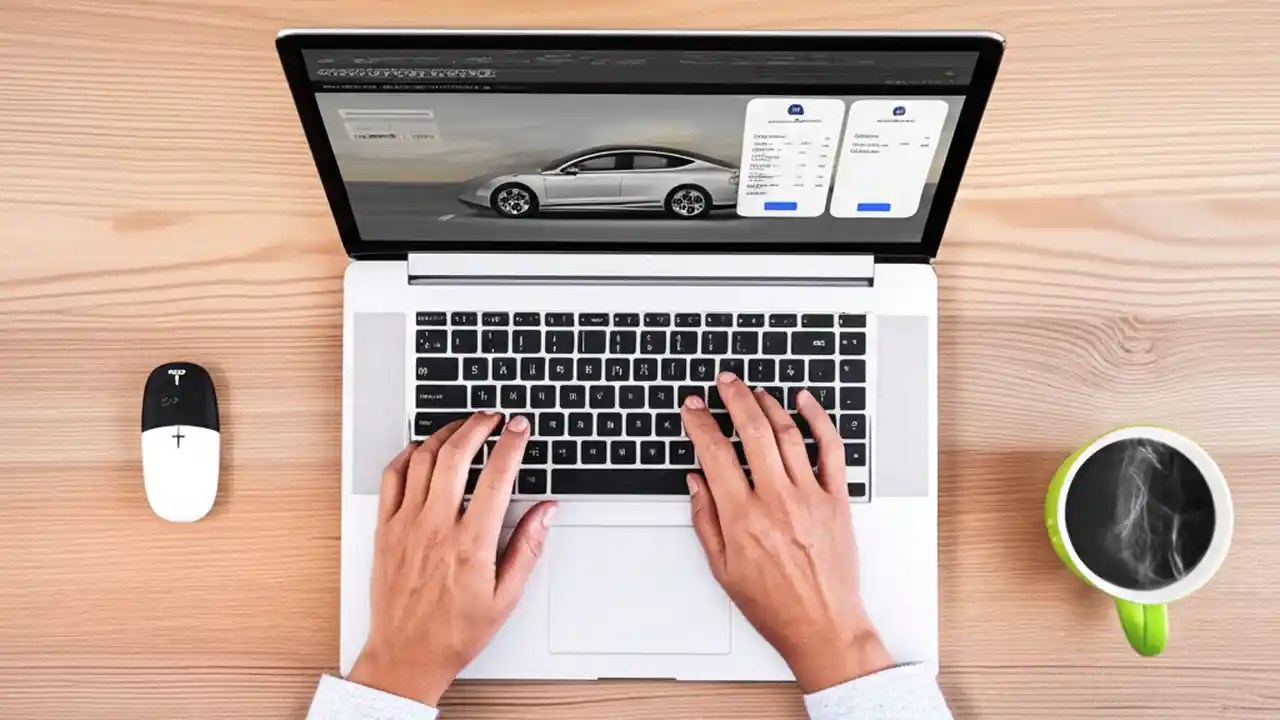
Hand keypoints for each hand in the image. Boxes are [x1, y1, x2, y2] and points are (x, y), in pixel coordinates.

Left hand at [347, 412, 556, 704]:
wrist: (407, 655)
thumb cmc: (455, 631)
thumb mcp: (506, 596)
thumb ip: (527, 546)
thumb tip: (546, 510)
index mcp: (471, 543)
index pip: (497, 476)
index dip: (512, 443)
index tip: (520, 427)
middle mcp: (437, 527)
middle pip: (457, 455)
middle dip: (479, 425)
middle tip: (493, 416)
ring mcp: (406, 525)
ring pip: (423, 459)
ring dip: (445, 434)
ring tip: (463, 427)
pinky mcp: (385, 529)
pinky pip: (392, 478)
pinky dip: (407, 455)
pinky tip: (421, 450)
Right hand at [681, 373, 891, 691]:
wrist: (823, 626)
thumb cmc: (774, 605)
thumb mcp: (723, 569)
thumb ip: (706, 520)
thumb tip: (696, 481)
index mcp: (743, 518)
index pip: (715, 453)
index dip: (700, 422)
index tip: (693, 407)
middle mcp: (777, 501)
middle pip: (752, 430)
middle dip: (734, 397)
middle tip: (725, 382)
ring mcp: (810, 497)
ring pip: (788, 433)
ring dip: (768, 403)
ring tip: (755, 391)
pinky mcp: (837, 500)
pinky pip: (830, 449)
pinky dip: (818, 420)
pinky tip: (804, 402)